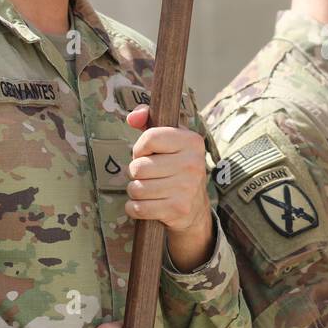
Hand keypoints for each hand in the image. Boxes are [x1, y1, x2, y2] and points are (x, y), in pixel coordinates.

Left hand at [125, 105, 214, 270]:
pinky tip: (147, 204)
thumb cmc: (175, 168)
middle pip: (138, 166)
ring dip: (136, 191)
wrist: (195, 208)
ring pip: (136, 188)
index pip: (149, 138)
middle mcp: (193, 163)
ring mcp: (187, 187)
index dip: (140, 148)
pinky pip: (138, 208)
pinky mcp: (178, 209)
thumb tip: (133, 117)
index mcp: (192, 141)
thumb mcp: (169, 141)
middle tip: (149, 176)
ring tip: (150, 190)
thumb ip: (148, 122)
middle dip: (136, 173)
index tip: (147, 154)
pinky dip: (135, 208)